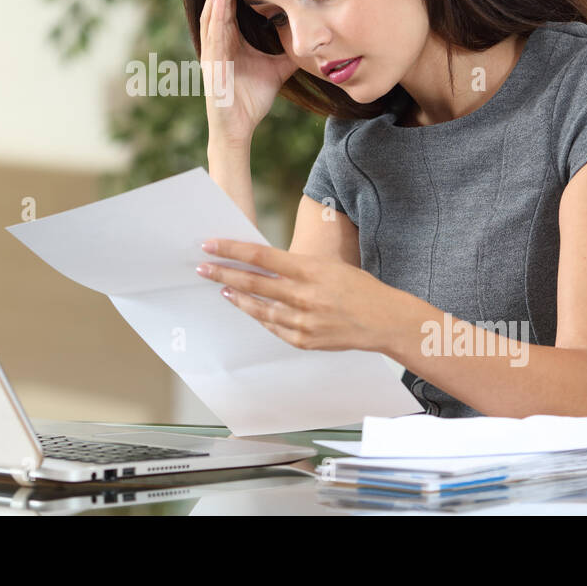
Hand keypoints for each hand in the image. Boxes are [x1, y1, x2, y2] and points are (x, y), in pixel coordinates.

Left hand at [195, 239, 399, 353]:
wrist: (384, 320)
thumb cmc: (357, 287)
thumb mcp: (328, 266)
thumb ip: (295, 266)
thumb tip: (261, 262)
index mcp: (309, 270)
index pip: (260, 256)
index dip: (231, 250)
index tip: (210, 245)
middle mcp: (303, 296)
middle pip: (252, 282)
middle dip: (223, 274)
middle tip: (202, 268)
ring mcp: (302, 321)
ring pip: (258, 308)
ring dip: (237, 297)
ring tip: (222, 289)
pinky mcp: (304, 340)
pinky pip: (273, 327)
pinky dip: (259, 317)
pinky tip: (248, 308)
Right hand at [198, 0, 298, 145]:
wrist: (239, 128)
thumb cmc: (252, 99)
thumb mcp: (278, 68)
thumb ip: (289, 52)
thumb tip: (311, 38)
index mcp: (230, 41)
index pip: (231, 6)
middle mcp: (218, 42)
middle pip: (219, 4)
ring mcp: (212, 53)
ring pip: (212, 14)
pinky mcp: (211, 65)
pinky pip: (213, 35)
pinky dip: (216, 15)